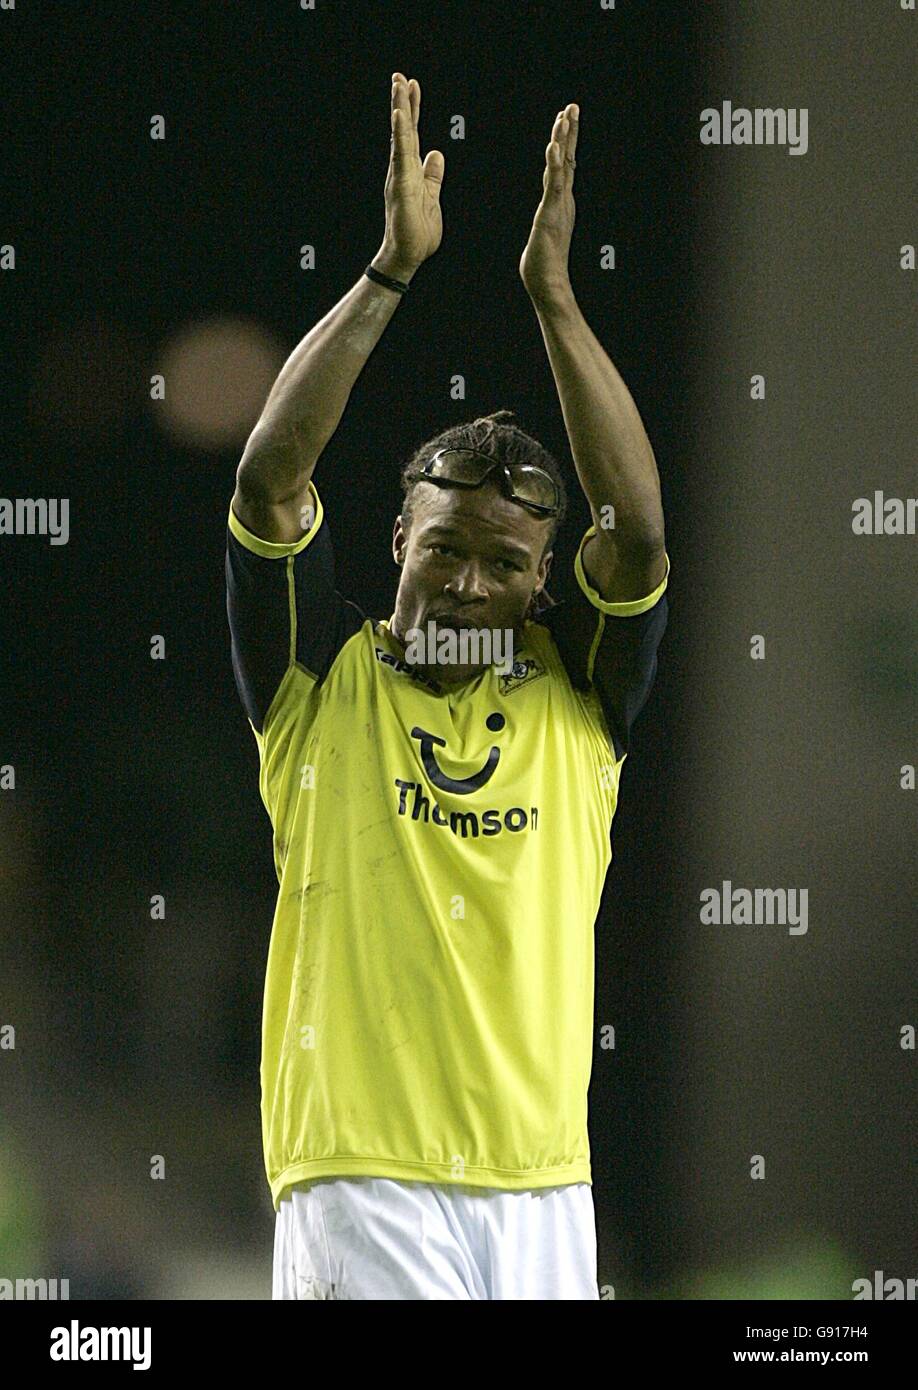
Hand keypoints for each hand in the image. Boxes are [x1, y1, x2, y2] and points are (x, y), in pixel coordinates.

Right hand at [376, 74, 444, 280]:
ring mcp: (399, 175)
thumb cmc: (418, 232)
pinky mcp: (400, 184)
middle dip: (402, 102)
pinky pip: (400, 153)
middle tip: (400, 76)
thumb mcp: (432, 197)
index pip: (412, 134)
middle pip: (403, 129)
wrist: (408, 255)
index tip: (412, 86)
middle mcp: (401, 169)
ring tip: (398, 84)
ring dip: (400, 109)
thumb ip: (433, 176)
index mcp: (410, 171)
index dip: (413, 110)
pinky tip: (399, 114)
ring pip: (400, 136)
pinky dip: (400, 133)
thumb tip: (436, 154)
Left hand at [520, 103, 577, 303]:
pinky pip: (555, 184)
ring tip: (566, 116)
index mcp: (558, 202)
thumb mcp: (541, 237)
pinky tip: (554, 146)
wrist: (547, 284)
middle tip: (572, 107)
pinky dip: (555, 164)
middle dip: (569, 132)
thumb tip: (543, 228)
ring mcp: (558, 205)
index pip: (563, 166)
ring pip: (563, 166)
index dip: (565, 143)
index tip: (566, 120)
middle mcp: (561, 200)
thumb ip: (544, 226)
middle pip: (566, 159)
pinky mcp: (551, 214)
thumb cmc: (543, 266)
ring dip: (564, 140)